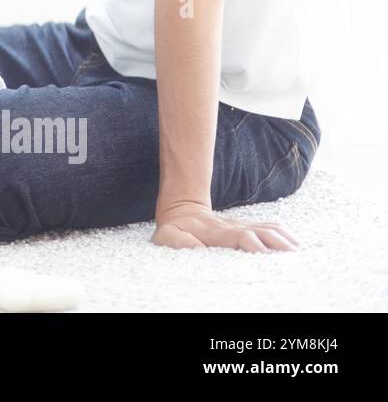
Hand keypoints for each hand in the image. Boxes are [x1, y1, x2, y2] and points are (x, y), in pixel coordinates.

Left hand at [152, 200, 298, 251]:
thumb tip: (196, 248)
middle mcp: (233, 227)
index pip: (240, 235)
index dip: (254, 243)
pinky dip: (283, 233)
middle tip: (293, 257)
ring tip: (299, 252)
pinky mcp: (246, 226)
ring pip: (268, 227)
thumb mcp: (167, 237)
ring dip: (284, 238)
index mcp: (216, 232)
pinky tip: (295, 243)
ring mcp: (241, 225)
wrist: (179, 211)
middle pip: (261, 231)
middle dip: (278, 242)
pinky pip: (268, 226)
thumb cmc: (173, 231)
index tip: (265, 253)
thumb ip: (178, 241)